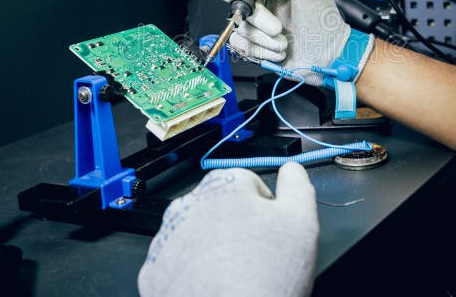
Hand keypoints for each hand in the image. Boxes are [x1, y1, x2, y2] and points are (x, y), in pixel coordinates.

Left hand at [138, 163, 318, 296]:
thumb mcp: (302, 221)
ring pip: (197, 237)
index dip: (268, 212)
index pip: (250, 186)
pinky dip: (192, 275)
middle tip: (257, 259)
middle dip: (238, 228)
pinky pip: (177, 266)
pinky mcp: (154, 271)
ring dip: (214, 250)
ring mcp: (166, 239)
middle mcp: (188, 205)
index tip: (273, 234)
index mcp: (223, 185)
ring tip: (236, 276)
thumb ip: (297, 185)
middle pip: (221, 210)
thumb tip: (291, 170)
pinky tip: (212, 287)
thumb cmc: (264, 277)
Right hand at [222, 0, 351, 85]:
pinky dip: (260, 52)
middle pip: (240, 4)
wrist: (328, 55)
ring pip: (239, 28)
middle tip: (278, 28)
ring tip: (284, 43)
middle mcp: (264, 3)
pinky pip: (240, 46)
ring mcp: (259, 25)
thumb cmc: (323, 20)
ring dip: (263, 40)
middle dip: (258, 20)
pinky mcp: (256, 46)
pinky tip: (278, 52)